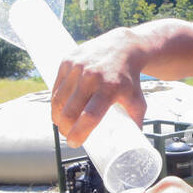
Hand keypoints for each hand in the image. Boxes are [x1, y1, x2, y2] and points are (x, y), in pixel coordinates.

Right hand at [50, 27, 146, 146]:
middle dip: (65, 128)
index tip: (74, 143)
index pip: (89, 116)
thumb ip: (135, 122)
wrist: (123, 47)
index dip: (79, 133)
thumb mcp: (137, 100)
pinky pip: (56, 87)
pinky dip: (55, 101)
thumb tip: (133, 146)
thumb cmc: (130, 79)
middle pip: (70, 110)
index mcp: (110, 88)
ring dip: (57, 116)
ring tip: (62, 125)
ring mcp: (77, 67)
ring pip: (59, 99)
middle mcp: (92, 76)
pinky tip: (58, 110)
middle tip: (68, 136)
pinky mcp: (67, 61)